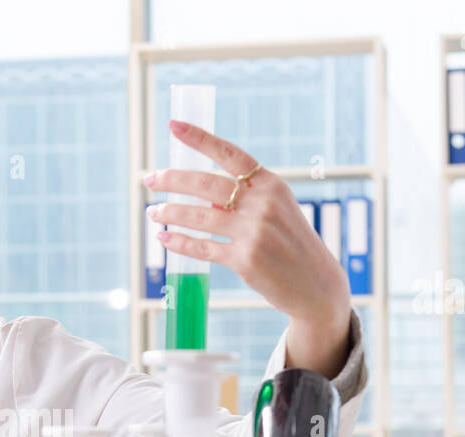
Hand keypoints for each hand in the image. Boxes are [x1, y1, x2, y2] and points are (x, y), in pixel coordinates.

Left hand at [144, 120, 351, 377]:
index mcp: (270, 184)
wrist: (315, 284)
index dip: (199, 138)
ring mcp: (253, 232)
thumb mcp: (276, 209)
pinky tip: (164, 237)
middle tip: (148, 179)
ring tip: (152, 212)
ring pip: (197, 216)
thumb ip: (243, 198)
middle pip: (204, 184)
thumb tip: (199, 192)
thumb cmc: (290, 243)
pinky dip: (178, 242)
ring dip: (168, 212)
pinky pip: (201, 247)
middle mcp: (262, 204)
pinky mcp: (244, 259)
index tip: (173, 125)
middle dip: (171, 179)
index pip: (229, 153)